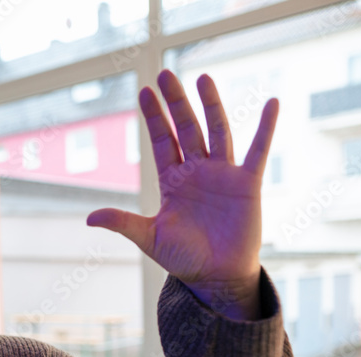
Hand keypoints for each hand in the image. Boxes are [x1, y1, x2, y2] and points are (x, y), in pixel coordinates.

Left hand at [87, 70, 278, 319]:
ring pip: (216, 131)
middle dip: (175, 103)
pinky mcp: (248, 184)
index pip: (161, 141)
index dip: (154, 118)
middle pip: (185, 129)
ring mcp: (223, 175)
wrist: (217, 277)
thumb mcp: (150, 239)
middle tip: (164, 74)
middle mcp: (197, 172)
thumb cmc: (184, 259)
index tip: (145, 92)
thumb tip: (89, 218)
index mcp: (173, 182)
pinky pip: (257, 150)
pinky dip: (265, 127)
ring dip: (210, 105)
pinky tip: (271, 103)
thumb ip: (123, 223)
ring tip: (202, 78)